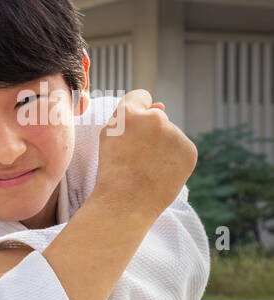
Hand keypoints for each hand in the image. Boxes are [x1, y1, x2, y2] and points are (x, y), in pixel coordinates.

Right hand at [94, 90, 196, 220]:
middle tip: (134, 157)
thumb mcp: (108, 137)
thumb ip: (128, 116)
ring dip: (161, 147)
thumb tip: (161, 106)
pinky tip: (160, 173)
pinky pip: (180, 148)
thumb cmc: (112, 172)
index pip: (140, 96)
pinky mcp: (189, 149)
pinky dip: (173, 159)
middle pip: (155, 117)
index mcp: (129, 113)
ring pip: (169, 135)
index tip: (131, 128)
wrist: (126, 203)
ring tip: (146, 168)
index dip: (135, 111)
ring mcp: (175, 133)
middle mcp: (155, 118)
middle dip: (148, 133)